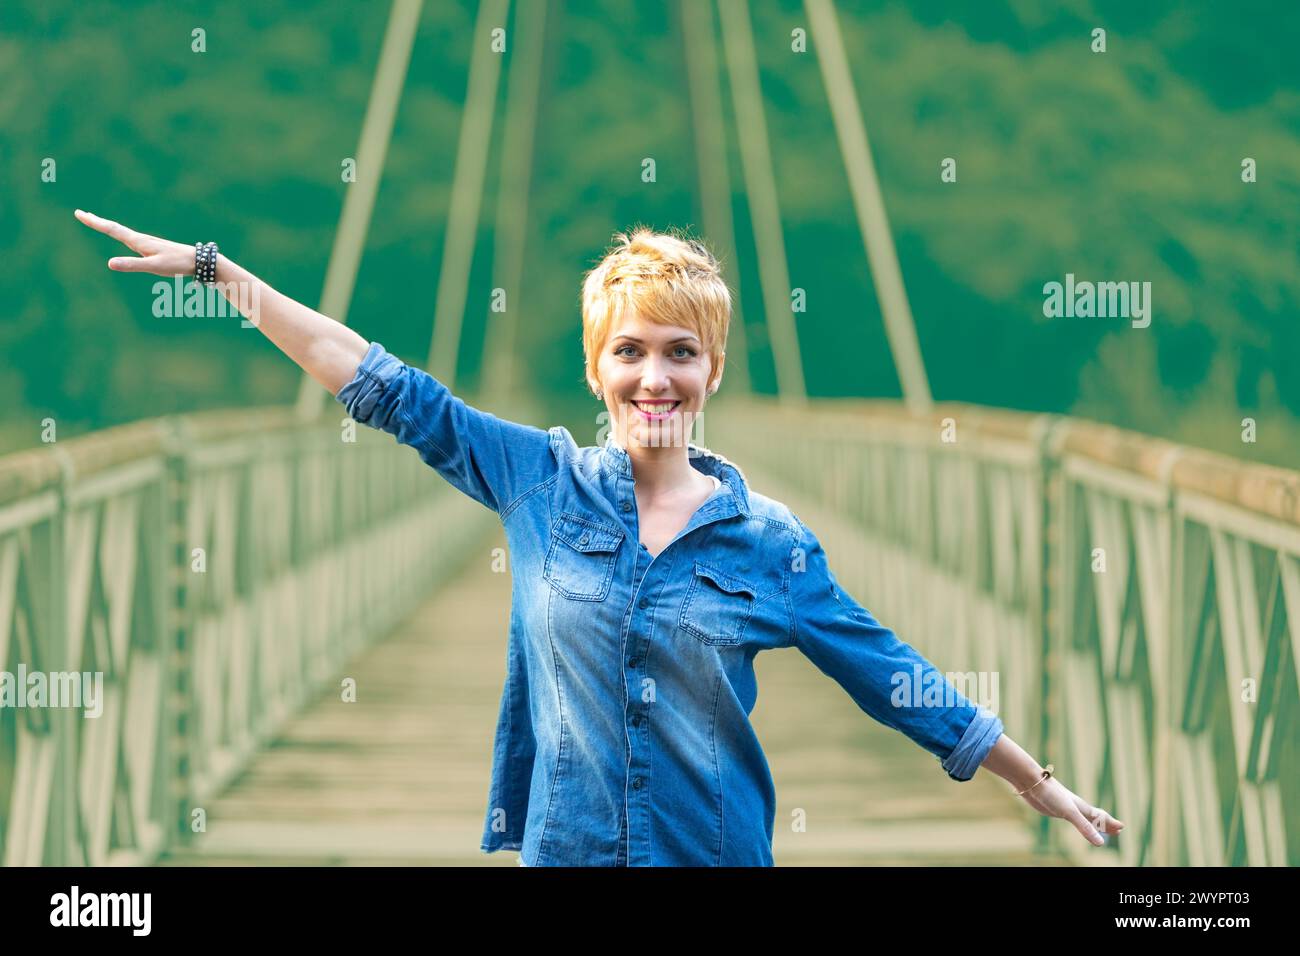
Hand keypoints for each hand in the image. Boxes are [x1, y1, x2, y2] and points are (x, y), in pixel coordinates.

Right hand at [74, 209, 196, 276]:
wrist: (198, 260)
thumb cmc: (177, 264)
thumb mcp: (153, 267)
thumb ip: (132, 265)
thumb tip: (109, 263)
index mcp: (138, 241)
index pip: (111, 229)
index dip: (94, 222)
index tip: (79, 213)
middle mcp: (141, 239)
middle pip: (114, 228)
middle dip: (97, 221)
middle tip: (81, 214)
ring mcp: (147, 243)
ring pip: (122, 232)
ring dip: (107, 226)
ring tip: (97, 222)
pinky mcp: (153, 248)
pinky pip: (131, 239)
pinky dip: (121, 235)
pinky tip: (125, 238)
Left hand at [1018, 774, 1124, 846]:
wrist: (1032, 781)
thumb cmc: (1051, 794)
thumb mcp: (1070, 813)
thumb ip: (1084, 827)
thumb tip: (1100, 843)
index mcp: (1082, 807)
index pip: (1101, 817)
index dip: (1111, 823)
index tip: (1122, 827)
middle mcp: (1076, 806)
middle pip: (1095, 817)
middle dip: (1106, 825)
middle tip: (1117, 830)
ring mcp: (1065, 807)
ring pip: (1083, 816)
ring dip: (1093, 823)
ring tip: (1099, 827)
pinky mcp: (1054, 808)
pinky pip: (1071, 816)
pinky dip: (1077, 820)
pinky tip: (1073, 818)